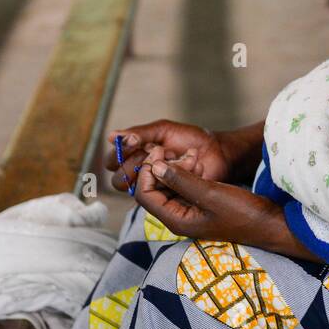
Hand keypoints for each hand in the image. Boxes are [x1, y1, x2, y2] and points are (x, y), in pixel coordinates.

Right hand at [104, 120, 230, 194]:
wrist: (217, 150)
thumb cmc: (190, 139)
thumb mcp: (164, 130)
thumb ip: (140, 133)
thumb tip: (111, 137)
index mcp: (134, 156)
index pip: (112, 162)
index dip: (120, 154)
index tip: (137, 144)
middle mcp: (140, 174)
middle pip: (118, 180)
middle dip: (136, 165)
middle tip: (157, 152)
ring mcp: (154, 188)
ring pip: (136, 189)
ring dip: (155, 170)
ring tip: (173, 157)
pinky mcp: (168, 198)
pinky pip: (159, 194)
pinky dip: (174, 175)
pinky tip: (188, 164)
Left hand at [135, 145, 275, 244]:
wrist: (268, 223)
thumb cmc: (242, 212)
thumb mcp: (210, 193)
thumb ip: (181, 180)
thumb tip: (154, 167)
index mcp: (176, 220)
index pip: (145, 195)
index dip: (147, 173)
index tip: (160, 153)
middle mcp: (178, 217)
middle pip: (155, 189)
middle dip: (163, 168)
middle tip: (181, 153)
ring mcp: (189, 211)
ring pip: (169, 185)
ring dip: (176, 167)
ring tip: (193, 156)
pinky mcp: (199, 204)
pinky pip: (183, 185)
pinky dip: (187, 171)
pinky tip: (198, 161)